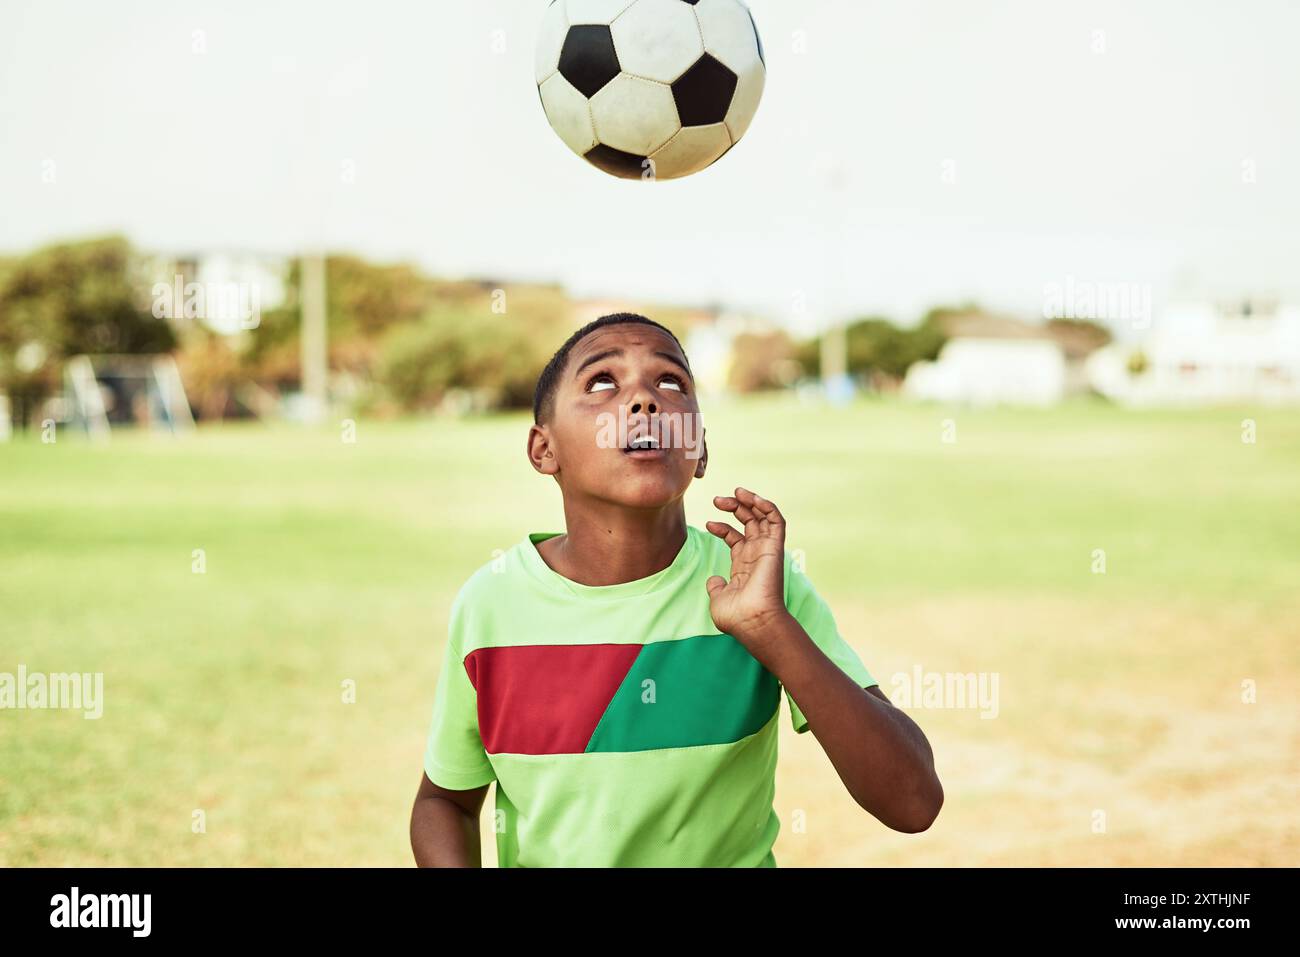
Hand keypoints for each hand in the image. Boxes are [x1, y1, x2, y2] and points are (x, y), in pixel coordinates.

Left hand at [705, 486, 790, 644]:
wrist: (753, 622)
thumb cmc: (737, 617)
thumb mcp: (719, 599)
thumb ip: (716, 587)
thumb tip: (713, 580)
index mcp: (744, 565)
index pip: (735, 538)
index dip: (722, 527)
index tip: (708, 523)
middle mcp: (756, 555)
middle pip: (749, 522)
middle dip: (734, 507)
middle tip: (717, 499)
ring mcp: (766, 550)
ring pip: (762, 517)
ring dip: (750, 501)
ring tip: (736, 492)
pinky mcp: (775, 547)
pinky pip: (776, 520)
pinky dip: (767, 506)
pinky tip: (752, 498)